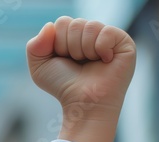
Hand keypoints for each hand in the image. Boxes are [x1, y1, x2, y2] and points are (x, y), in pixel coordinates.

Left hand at [26, 17, 135, 141]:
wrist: (83, 103)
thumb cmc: (63, 86)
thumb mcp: (39, 67)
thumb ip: (34, 45)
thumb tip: (49, 26)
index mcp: (74, 35)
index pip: (62, 22)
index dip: (58, 43)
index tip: (64, 60)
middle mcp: (92, 33)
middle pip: (74, 24)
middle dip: (69, 47)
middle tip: (78, 63)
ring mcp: (109, 37)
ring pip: (89, 26)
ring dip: (83, 50)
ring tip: (90, 63)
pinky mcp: (124, 43)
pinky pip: (107, 32)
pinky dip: (100, 48)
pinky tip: (104, 61)